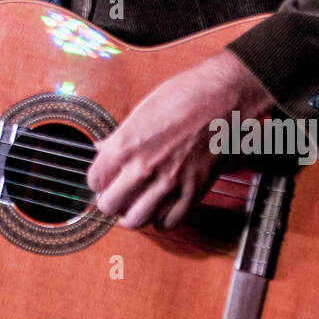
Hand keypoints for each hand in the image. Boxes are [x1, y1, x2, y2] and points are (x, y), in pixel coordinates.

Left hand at [86, 49, 273, 229]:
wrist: (224, 97)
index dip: (99, 180)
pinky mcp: (194, 191)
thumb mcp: (142, 111)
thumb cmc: (184, 95)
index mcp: (126, 145)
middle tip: (117, 195)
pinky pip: (169, 222)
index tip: (105, 179)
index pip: (95, 180)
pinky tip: (160, 209)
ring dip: (132, 215)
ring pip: (136, 220)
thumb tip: (101, 148)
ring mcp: (170, 182)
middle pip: (110, 205)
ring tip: (136, 205)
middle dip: (110, 201)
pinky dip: (160, 220)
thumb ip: (120, 137)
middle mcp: (144, 167)